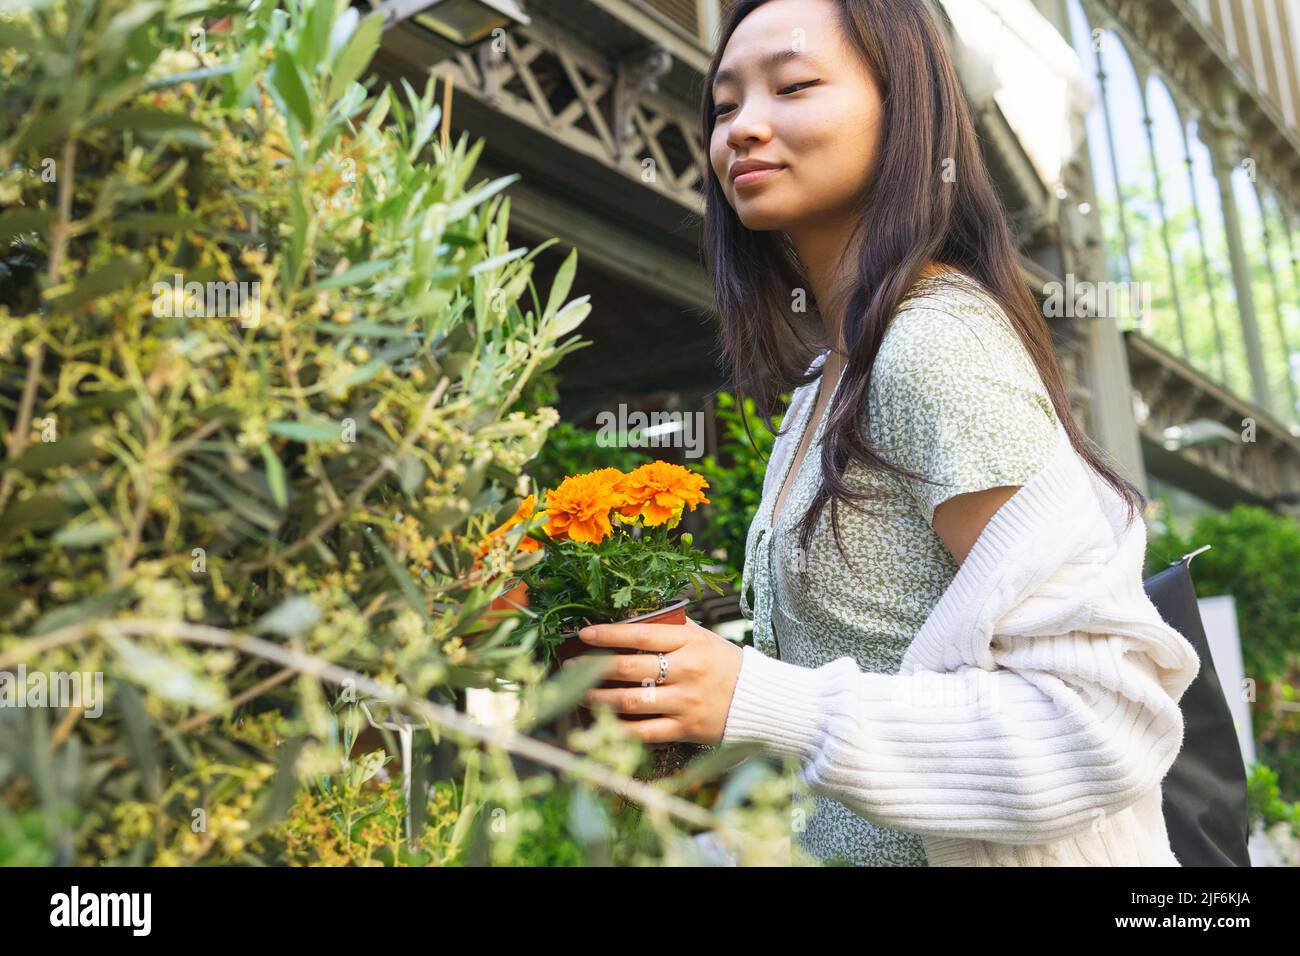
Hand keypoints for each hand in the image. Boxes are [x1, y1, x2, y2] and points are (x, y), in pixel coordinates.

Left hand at [570, 617, 743, 744]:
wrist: (759, 701)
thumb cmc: (724, 664)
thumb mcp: (701, 638)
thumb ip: (669, 629)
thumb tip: (627, 620)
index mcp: (690, 642)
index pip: (641, 633)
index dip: (608, 634)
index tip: (583, 634)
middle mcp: (687, 671)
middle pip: (629, 667)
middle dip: (593, 667)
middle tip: (569, 667)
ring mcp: (685, 702)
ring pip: (631, 700)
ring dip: (598, 698)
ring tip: (580, 695)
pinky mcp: (686, 729)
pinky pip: (644, 732)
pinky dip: (619, 729)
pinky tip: (601, 724)